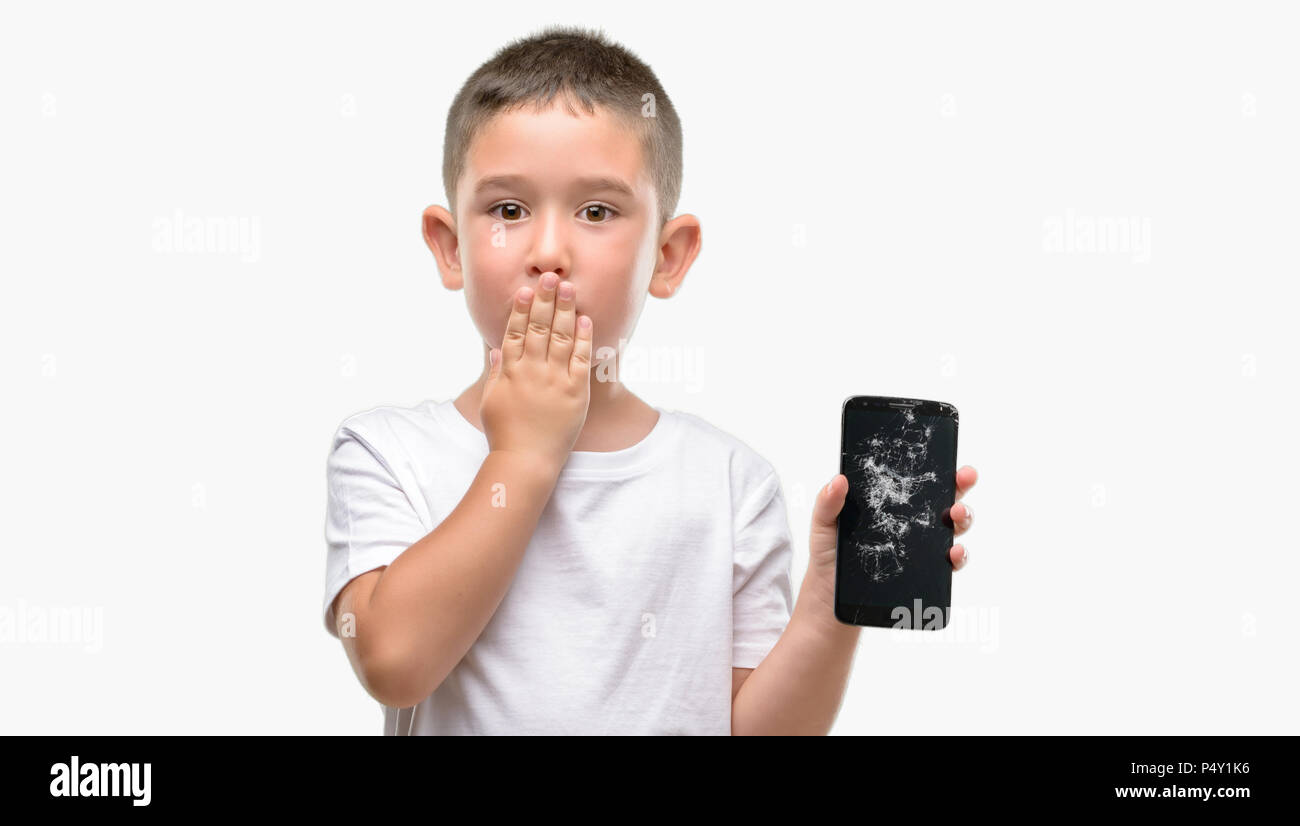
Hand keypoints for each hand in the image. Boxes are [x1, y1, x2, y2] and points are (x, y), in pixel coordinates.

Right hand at [480, 272, 593, 469]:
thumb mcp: (491, 401)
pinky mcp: (575, 393)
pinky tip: (585, 319)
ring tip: (567, 288)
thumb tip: (496, 349)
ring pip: (560, 337)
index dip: (520, 308)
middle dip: (544, 300)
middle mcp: (532, 372)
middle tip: (550, 276)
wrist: (526, 461)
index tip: (525, 289)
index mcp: (510, 372)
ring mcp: (555, 381)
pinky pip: (582, 360)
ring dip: (564, 310)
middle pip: (538, 328)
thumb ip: (496, 373)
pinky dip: (584, 339)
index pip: (514, 332)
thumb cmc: (506, 434)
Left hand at [804, 465, 978, 619]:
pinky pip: (950, 562)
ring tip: (957, 514)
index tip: (947, 456)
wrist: (832, 600)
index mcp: (889, 503)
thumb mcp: (823, 526)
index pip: (916, 480)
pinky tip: (953, 552)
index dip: (935, 466)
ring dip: (964, 517)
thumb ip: (827, 503)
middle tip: (964, 478)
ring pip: (953, 526)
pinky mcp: (926, 572)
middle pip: (943, 497)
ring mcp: (922, 546)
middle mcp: (911, 522)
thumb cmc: (829, 557)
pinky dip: (958, 556)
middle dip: (960, 484)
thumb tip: (839, 479)